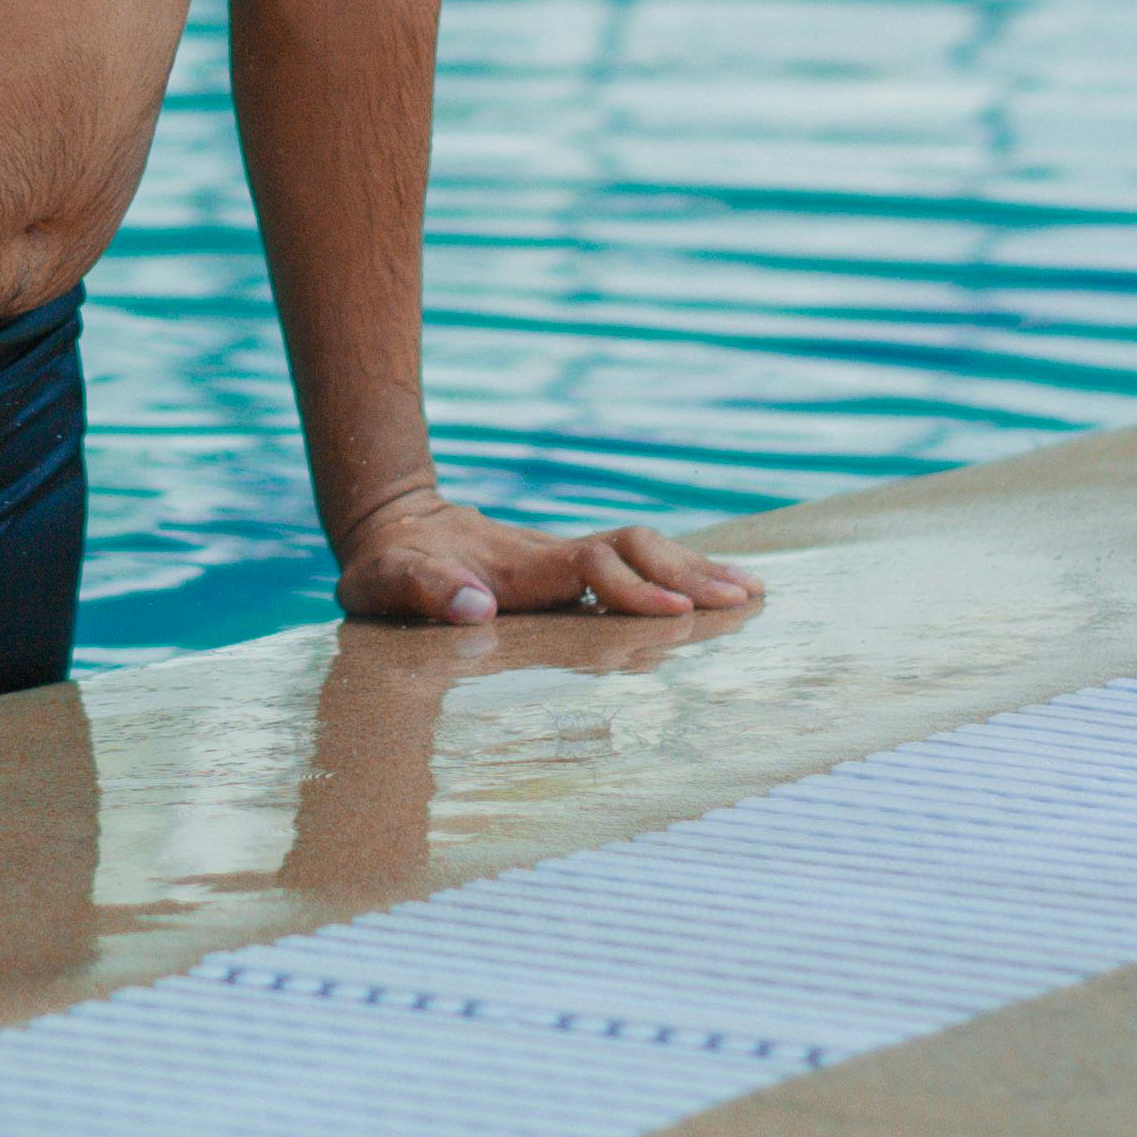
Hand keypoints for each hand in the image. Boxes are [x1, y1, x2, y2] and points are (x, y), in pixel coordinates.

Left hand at [336, 490, 759, 626]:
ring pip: (640, 553)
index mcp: (516, 568)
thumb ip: (424, 589)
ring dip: (693, 569)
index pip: (589, 568)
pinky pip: (631, 566)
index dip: (630, 588)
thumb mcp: (383, 581)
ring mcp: (562, 560)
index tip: (675, 613)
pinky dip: (677, 574)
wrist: (393, 523)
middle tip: (744, 598)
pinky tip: (716, 589)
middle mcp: (550, 557)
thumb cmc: (386, 565)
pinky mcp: (567, 570)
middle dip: (687, 573)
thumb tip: (478, 608)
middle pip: (632, 550)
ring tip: (752, 592)